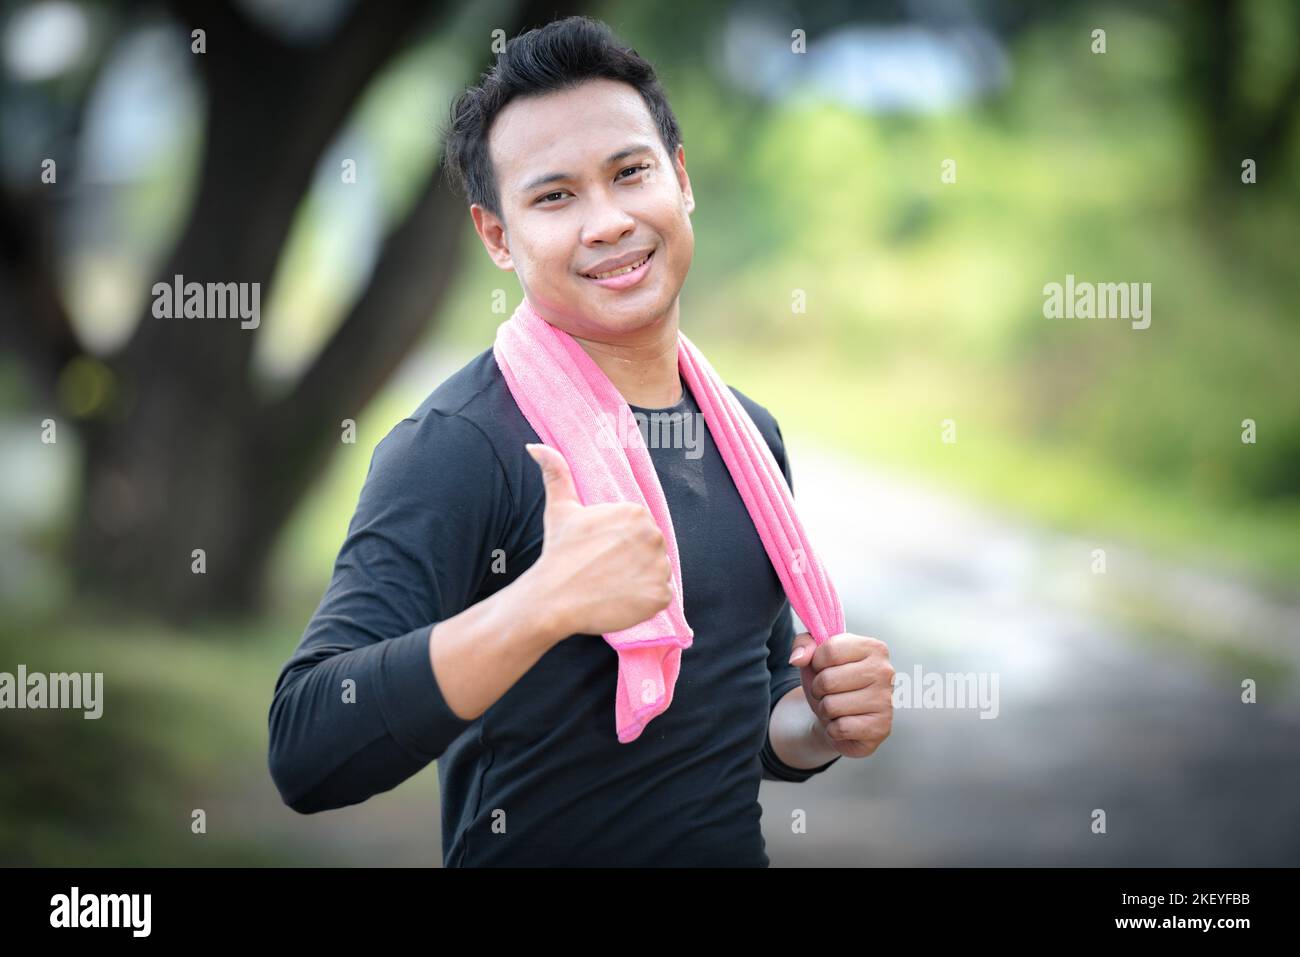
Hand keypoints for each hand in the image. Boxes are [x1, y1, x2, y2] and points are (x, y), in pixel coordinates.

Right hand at [525, 443, 673, 638]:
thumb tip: (535, 447)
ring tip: (610, 585)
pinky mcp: (660, 595)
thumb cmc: (558, 553)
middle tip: (602, 570)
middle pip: (649, 550)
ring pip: (656, 573)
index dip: (618, 544)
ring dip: (638, 580)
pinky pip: (659, 597)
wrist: (554, 599)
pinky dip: (644, 601)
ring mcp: (659, 567)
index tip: (599, 553)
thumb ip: (556, 472)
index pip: (638, 530)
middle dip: (631, 560)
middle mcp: (654, 535)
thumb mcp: (559, 509)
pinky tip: (620, 599)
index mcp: (636, 512)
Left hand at [788, 632, 893, 758]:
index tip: (823, 668)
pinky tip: (845, 723)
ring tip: (837, 707)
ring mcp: (885, 701)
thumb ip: (804, 644)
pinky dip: (834, 729)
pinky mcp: (881, 727)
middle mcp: (884, 671)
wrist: (840, 718)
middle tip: (829, 692)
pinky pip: (840, 728)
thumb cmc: (832, 683)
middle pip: (828, 680)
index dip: (816, 662)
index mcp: (873, 647)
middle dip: (818, 689)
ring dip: (825, 710)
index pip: (830, 650)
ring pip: (831, 706)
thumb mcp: (815, 657)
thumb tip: (798, 658)